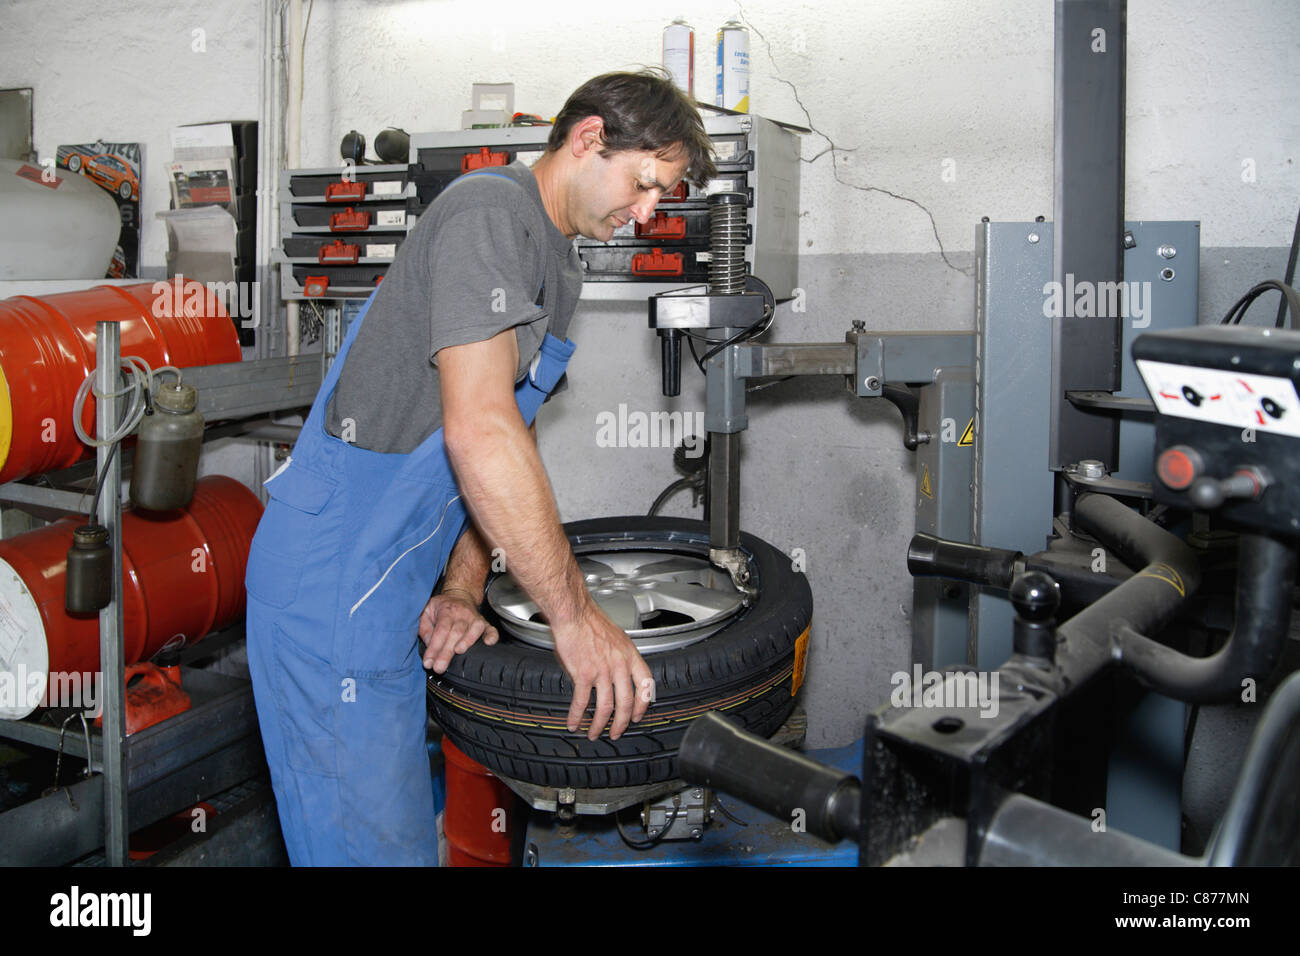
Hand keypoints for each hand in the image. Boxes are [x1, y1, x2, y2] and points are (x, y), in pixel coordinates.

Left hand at [420, 589, 497, 672]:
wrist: (460, 595)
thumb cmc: (442, 607)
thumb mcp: (426, 612)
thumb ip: (424, 628)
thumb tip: (429, 644)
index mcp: (446, 610)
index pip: (440, 630)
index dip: (434, 647)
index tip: (428, 662)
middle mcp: (463, 614)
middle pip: (455, 633)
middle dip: (446, 652)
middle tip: (439, 668)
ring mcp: (475, 618)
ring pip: (472, 631)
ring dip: (466, 642)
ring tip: (458, 653)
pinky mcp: (485, 623)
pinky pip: (491, 629)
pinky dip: (492, 636)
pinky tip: (488, 643)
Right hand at [552, 600, 654, 740]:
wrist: (574, 613)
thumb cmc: (591, 621)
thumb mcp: (617, 638)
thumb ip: (620, 658)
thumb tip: (617, 675)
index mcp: (630, 656)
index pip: (645, 685)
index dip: (643, 704)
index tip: (638, 715)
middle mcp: (619, 665)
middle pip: (626, 703)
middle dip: (621, 723)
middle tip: (616, 732)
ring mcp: (602, 671)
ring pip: (605, 707)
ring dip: (599, 725)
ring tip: (593, 732)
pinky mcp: (583, 674)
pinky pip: (581, 702)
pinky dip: (577, 716)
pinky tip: (574, 723)